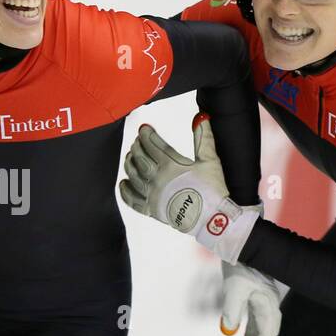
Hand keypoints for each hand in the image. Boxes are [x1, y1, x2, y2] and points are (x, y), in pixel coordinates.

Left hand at [118, 114, 259, 262]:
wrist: (212, 219)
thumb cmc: (212, 189)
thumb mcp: (210, 160)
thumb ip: (203, 138)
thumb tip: (200, 117)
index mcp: (170, 165)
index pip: (153, 145)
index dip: (147, 134)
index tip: (144, 128)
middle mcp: (157, 179)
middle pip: (140, 159)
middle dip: (137, 147)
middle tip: (137, 140)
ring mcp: (152, 195)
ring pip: (134, 176)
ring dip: (130, 164)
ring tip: (130, 156)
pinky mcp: (152, 210)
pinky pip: (133, 201)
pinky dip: (126, 191)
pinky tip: (123, 183)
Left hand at [220, 261, 285, 335]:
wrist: (240, 242)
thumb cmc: (239, 264)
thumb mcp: (234, 287)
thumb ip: (232, 310)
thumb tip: (228, 332)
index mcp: (268, 305)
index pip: (266, 335)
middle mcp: (268, 306)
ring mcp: (262, 304)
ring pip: (259, 333)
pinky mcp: (254, 300)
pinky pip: (254, 325)